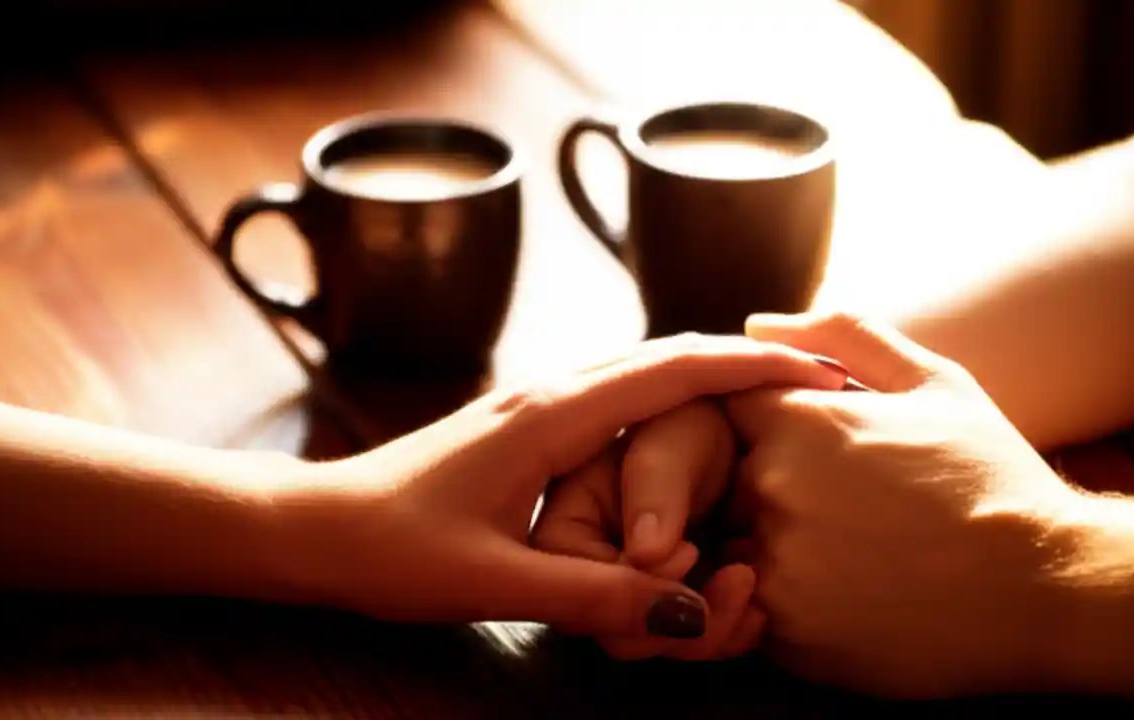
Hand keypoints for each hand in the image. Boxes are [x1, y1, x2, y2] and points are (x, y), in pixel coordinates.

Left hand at [282, 334, 846, 639]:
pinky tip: (689, 431)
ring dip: (712, 375)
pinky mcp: (529, 429)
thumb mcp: (493, 583)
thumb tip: (692, 611)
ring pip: (645, 371)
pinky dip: (672, 399)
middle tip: (818, 379)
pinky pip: (619, 399)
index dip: (753, 365)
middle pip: (670, 354)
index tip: (820, 369)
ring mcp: (539, 407)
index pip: (674, 369)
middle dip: (748, 360)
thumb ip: (595, 597)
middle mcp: (553, 396)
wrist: (313, 527)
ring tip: (774, 396)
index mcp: (553, 417)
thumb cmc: (387, 548)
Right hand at [531, 400, 770, 658]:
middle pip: (615, 629)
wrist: (739, 438)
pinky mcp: (669, 606)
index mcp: (567, 521)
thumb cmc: (694, 422)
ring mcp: (631, 591)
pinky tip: (758, 612)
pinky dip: (726, 635)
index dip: (634, 582)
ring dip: (709, 632)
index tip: (691, 552)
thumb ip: (655, 492)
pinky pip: (688, 643)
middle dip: (676, 621)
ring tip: (752, 589)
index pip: (580, 579)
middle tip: (737, 581)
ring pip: (655, 644)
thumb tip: (648, 555)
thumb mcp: (672, 443)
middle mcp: (588, 566)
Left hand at [727, 313, 1080, 697]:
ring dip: (768, 548)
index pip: (721, 407)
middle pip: (718, 480)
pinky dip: (788, 603)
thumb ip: (842, 337)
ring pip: (732, 548)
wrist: (1048, 588)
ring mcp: (775, 565)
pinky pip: (754, 609)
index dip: (755, 426)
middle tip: (840, 509)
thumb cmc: (990, 476)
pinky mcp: (788, 634)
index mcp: (797, 420)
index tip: (798, 447)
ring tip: (851, 554)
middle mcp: (771, 488)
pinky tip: (853, 595)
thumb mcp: (934, 382)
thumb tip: (757, 325)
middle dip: (758, 488)